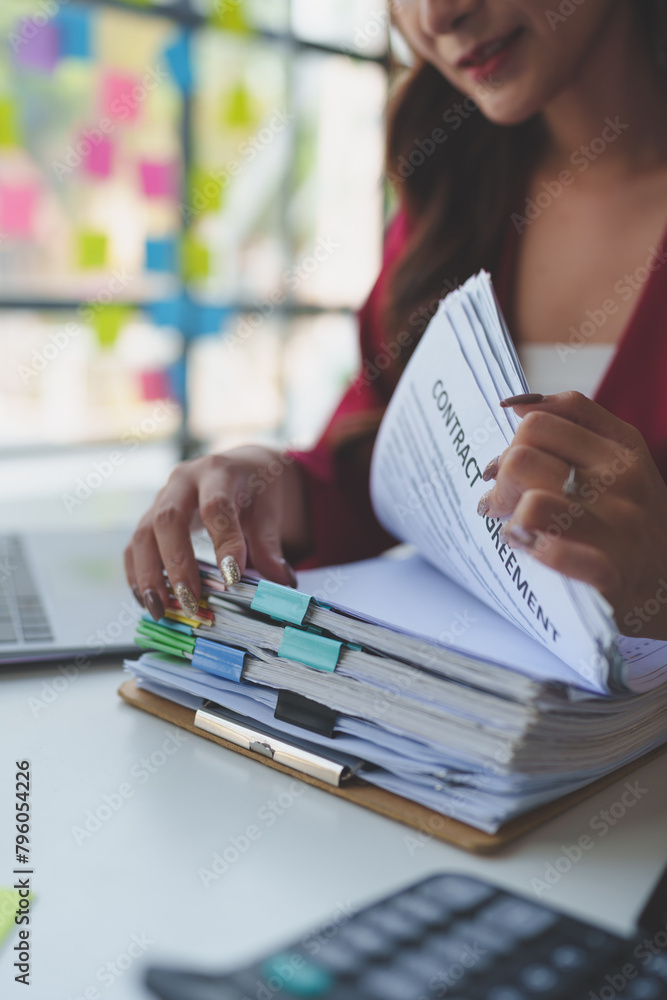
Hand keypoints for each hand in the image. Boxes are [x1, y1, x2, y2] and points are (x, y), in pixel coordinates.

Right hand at [124, 446, 310, 620]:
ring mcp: (162, 498)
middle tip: (189, 602)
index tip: (232, 578)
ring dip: (149, 575)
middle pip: (168, 519)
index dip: (223, 543)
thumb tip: (281, 581)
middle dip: (177, 564)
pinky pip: (134, 546)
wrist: (239, 467)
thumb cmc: (255, 488)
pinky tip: (148, 600)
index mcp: (219, 472)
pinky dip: (137, 575)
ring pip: (143, 534)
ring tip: (160, 609)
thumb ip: (270, 544)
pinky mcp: (150, 517)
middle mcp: (184, 481)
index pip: (217, 507)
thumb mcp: (270, 508)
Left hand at [479, 392, 666, 638]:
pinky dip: (531, 549)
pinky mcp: (611, 573)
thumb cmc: (632, 521)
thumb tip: (516, 405)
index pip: (537, 423)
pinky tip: (530, 550)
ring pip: (532, 503)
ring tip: (517, 530)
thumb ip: (573, 421)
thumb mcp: (620, 459)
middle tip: (501, 505)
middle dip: (500, 482)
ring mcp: (620, 527)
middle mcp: (623, 480)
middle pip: (523, 457)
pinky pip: (552, 551)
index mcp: (621, 447)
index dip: (509, 446)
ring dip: (511, 519)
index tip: (504, 469)